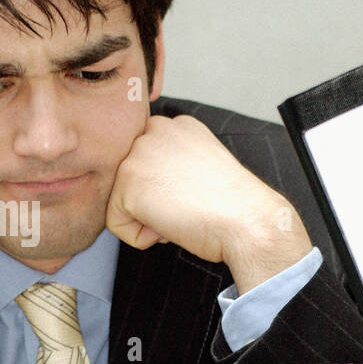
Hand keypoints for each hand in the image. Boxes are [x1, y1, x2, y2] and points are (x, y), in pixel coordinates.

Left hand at [105, 115, 311, 293]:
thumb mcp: (201, 167)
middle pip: (130, 180)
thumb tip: (150, 186)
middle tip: (187, 206)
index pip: (146, 162)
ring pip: (121, 200)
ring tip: (180, 215)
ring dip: (146, 218)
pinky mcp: (127, 182)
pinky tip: (168, 227)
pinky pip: (115, 223)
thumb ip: (173, 164)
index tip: (190, 196)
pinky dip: (138, 237)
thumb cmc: (233, 205)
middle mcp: (154, 131)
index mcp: (176, 126)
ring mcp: (137, 154)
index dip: (163, 189)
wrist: (247, 220)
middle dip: (152, 202)